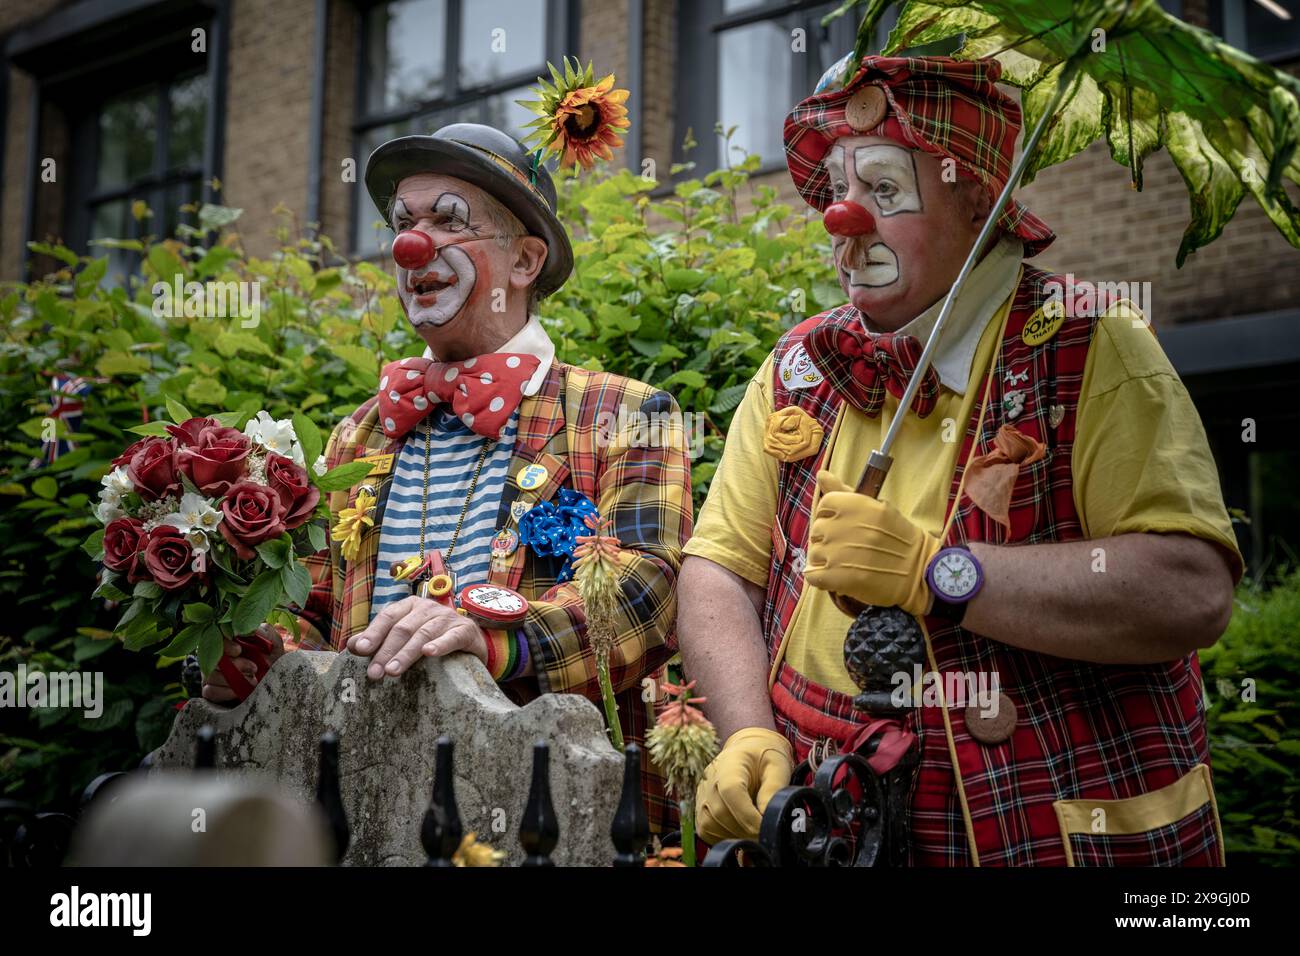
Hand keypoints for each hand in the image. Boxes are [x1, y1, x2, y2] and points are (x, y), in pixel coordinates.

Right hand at [201, 624, 284, 703]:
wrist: (276, 682)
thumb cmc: (271, 659)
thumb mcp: (273, 643)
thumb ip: (263, 632)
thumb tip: (249, 629)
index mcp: (228, 640)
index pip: (216, 637)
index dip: (225, 644)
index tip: (239, 650)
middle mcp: (215, 655)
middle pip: (211, 657)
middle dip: (234, 664)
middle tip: (254, 668)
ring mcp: (211, 673)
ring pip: (210, 674)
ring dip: (232, 679)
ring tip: (253, 680)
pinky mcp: (211, 691)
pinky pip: (210, 691)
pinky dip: (226, 692)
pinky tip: (239, 691)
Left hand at [346, 596, 486, 679]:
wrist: (470, 642)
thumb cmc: (432, 639)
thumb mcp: (405, 637)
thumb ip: (379, 640)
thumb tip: (351, 645)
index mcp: (411, 606)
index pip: (388, 616)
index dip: (373, 633)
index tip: (359, 651)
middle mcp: (429, 608)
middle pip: (403, 628)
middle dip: (386, 651)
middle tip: (374, 673)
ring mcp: (448, 618)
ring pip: (423, 634)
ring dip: (406, 654)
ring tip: (392, 671)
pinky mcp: (465, 631)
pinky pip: (451, 637)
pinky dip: (440, 645)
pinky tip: (429, 653)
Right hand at [695, 727, 793, 843]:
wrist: (749, 751)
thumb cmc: (765, 759)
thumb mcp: (778, 767)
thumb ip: (774, 790)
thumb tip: (768, 818)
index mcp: (730, 763)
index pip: (730, 791)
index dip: (747, 815)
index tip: (765, 828)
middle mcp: (710, 778)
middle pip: (719, 812)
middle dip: (744, 830)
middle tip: (765, 836)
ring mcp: (701, 794)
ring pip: (710, 824)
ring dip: (734, 836)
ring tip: (755, 836)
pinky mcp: (699, 809)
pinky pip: (706, 831)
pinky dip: (723, 838)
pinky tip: (741, 834)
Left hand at [803, 470, 940, 617]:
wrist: (920, 571)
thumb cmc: (899, 537)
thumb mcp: (877, 507)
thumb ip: (845, 492)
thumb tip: (821, 474)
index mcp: (856, 505)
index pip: (824, 504)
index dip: (831, 516)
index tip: (843, 525)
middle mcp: (845, 527)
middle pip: (817, 530)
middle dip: (827, 539)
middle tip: (847, 548)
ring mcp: (840, 554)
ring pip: (814, 553)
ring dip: (824, 560)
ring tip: (844, 564)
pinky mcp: (839, 578)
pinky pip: (813, 576)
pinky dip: (820, 579)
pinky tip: (836, 578)